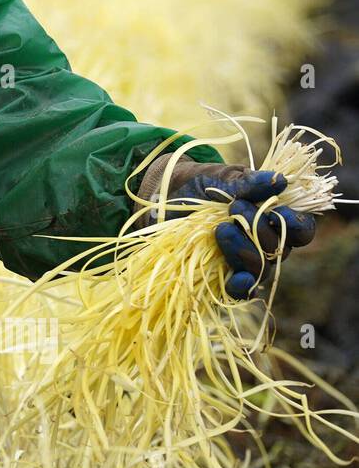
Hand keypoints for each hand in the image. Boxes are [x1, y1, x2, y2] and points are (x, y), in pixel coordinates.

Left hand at [138, 154, 315, 298]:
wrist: (167, 195)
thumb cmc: (203, 183)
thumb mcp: (225, 177)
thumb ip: (250, 182)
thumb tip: (279, 181)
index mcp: (275, 219)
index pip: (301, 230)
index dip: (296, 225)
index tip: (279, 212)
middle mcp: (267, 245)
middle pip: (279, 249)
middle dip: (258, 228)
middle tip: (234, 205)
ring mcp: (246, 262)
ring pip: (261, 269)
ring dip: (245, 250)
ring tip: (221, 228)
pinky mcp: (223, 275)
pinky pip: (242, 290)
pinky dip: (242, 286)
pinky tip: (236, 278)